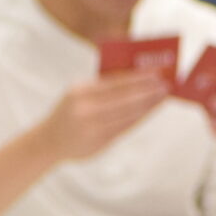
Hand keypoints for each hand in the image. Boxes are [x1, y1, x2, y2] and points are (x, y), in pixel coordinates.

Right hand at [38, 71, 169, 162]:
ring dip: (148, 105)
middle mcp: (87, 109)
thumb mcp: (78, 92)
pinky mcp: (99, 142)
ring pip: (128, 115)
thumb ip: (102, 86)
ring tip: (162, 97)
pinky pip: (125, 128)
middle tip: (167, 85)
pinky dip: (139, 118)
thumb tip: (136, 79)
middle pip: (126, 99)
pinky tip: (149, 111)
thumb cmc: (70, 110)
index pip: (117, 82)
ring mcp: (93, 128)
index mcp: (81, 91)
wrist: (49, 140)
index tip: (157, 73)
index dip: (140, 78)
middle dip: (149, 91)